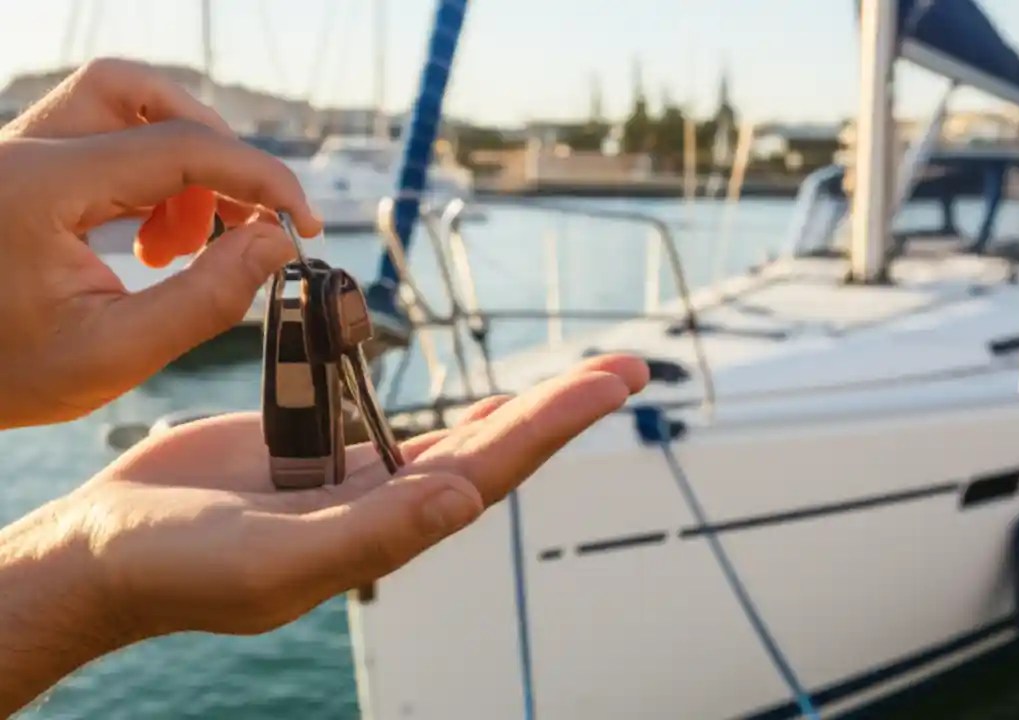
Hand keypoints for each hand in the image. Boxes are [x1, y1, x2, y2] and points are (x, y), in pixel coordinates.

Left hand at [0, 59, 322, 427]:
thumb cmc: (2, 372)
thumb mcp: (112, 355)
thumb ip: (205, 301)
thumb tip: (277, 245)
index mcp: (39, 188)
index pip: (178, 147)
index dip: (258, 178)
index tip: (302, 226)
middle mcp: (22, 151)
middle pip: (141, 94)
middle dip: (214, 153)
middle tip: (240, 225)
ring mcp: (18, 155)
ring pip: (120, 102)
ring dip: (180, 159)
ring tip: (185, 243)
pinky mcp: (24, 171)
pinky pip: (103, 137)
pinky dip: (151, 176)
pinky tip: (156, 243)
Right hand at [0, 355, 647, 714]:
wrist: (109, 552)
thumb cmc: (181, 569)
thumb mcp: (277, 560)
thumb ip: (374, 532)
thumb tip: (465, 499)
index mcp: (390, 531)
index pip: (493, 468)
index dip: (554, 423)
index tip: (610, 383)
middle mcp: (389, 505)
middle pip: (497, 444)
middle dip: (563, 406)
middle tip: (627, 368)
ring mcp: (358, 479)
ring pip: (460, 431)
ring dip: (522, 403)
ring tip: (581, 377)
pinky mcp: (322, 453)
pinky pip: (401, 423)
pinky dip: (451, 407)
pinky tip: (491, 400)